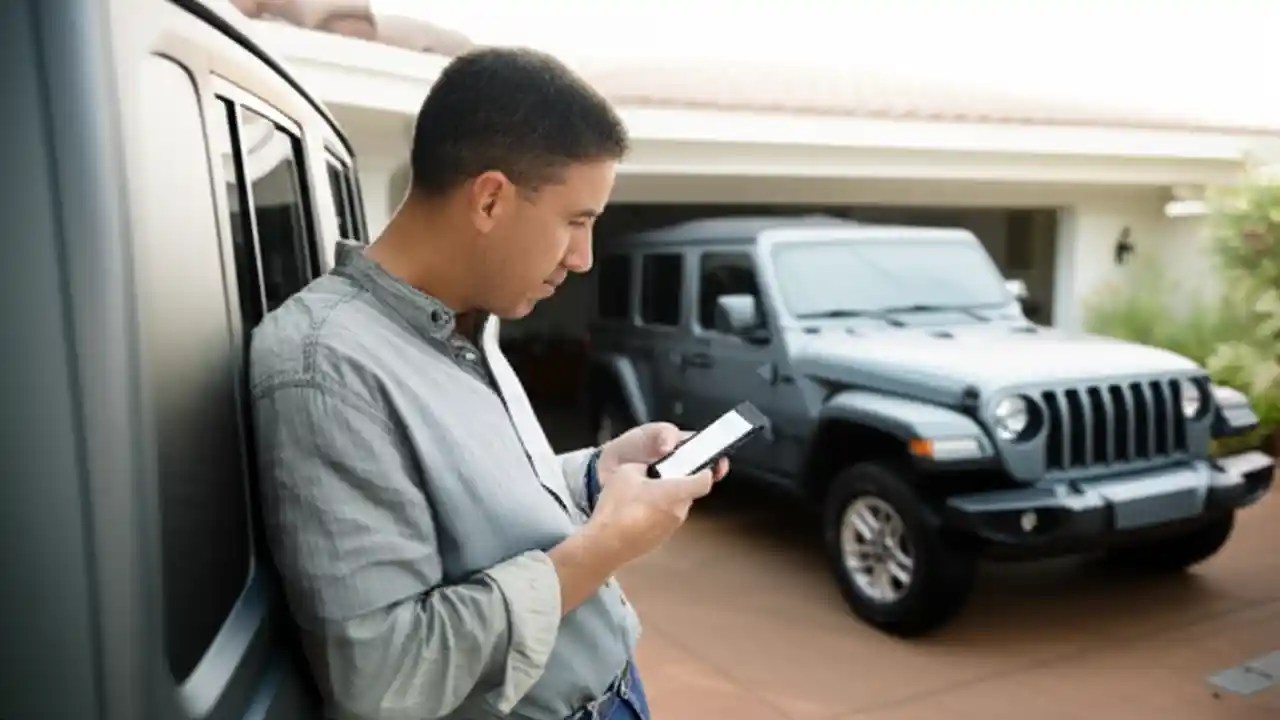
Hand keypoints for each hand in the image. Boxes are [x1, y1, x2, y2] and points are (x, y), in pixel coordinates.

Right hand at [546, 421, 729, 614]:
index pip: (705, 480)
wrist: (605, 546)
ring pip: (677, 507)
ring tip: (643, 494)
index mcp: (675, 493)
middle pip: (689, 493)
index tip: (700, 464)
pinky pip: (666, 520)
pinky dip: (657, 513)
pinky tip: (636, 511)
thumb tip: (648, 468)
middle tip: (660, 476)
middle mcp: (679, 512)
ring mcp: (671, 528)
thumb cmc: (616, 508)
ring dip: (666, 499)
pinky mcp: (661, 540)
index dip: (706, 470)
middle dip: (678, 483)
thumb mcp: (626, 473)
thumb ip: (644, 466)